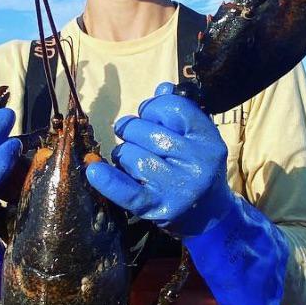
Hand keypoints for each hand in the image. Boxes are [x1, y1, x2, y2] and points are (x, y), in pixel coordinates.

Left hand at [85, 82, 233, 236]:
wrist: (211, 217)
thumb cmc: (198, 169)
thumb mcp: (198, 139)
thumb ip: (180, 112)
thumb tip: (161, 87)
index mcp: (208, 139)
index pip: (171, 107)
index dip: (153, 108)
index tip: (150, 116)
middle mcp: (196, 162)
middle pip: (144, 130)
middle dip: (133, 131)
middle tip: (138, 141)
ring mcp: (177, 186)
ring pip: (130, 155)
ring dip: (124, 155)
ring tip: (135, 163)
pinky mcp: (157, 207)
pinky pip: (125, 189)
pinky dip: (107, 180)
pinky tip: (94, 170)